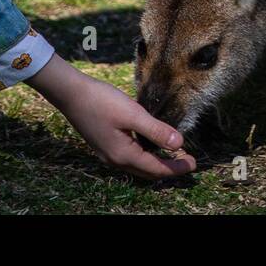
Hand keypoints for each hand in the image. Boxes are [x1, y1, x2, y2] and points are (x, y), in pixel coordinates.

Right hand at [27, 54, 196, 179]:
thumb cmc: (101, 101)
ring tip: (172, 155)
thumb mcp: (132, 113)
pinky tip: (149, 144)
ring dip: (157, 163)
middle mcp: (115, 160)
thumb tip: (179, 144)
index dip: (178, 168)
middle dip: (169, 169)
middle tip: (187, 162)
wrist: (70, 93)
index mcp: (124, 155)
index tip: (195, 163)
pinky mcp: (104, 145)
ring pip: (139, 166)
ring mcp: (108, 154)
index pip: (157, 169)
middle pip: (148, 172)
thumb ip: (156, 130)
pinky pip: (130, 158)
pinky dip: (145, 156)